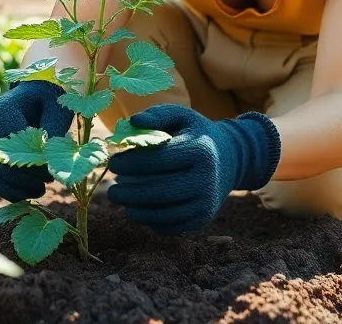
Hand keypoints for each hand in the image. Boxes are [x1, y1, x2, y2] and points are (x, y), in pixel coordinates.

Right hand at [0, 81, 74, 201]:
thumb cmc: (47, 101)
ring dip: (17, 187)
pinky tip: (29, 193)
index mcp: (2, 110)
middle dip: (25, 176)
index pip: (14, 141)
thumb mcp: (56, 108)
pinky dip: (9, 192)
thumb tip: (48, 158)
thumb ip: (54, 129)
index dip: (33, 158)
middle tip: (48, 181)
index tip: (52, 166)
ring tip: (40, 190)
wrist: (33, 98)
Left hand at [106, 105, 280, 234]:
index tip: (113, 162)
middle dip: (128, 191)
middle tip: (112, 188)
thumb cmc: (196, 134)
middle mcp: (205, 179)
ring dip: (135, 209)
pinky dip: (149, 221)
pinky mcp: (203, 219)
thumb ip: (157, 115)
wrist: (230, 159)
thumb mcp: (181, 116)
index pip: (157, 160)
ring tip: (120, 199)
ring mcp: (205, 203)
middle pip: (158, 191)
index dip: (130, 163)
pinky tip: (137, 209)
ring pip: (163, 213)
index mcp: (199, 151)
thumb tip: (132, 121)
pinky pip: (171, 226)